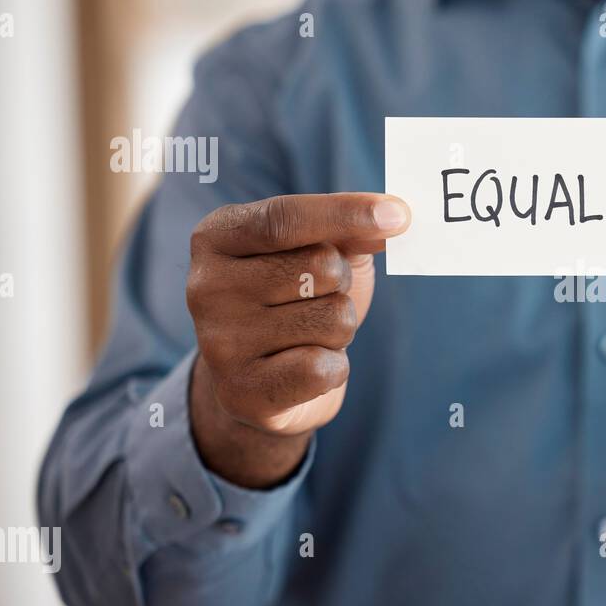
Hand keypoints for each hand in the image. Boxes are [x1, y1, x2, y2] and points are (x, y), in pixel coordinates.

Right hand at [185, 192, 409, 486]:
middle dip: (342, 284)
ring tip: (307, 335)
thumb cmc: (293, 301)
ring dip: (340, 329)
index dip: (346, 213)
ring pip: (333, 319)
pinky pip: (324, 368)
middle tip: (316, 299)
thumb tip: (391, 218)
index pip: (285, 218)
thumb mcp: (320, 251)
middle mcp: (206, 286)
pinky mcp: (242, 392)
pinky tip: (306, 367)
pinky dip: (334, 367)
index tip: (398, 214)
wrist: (259, 381)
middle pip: (322, 267)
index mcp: (216, 237)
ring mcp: (220, 342)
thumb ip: (349, 230)